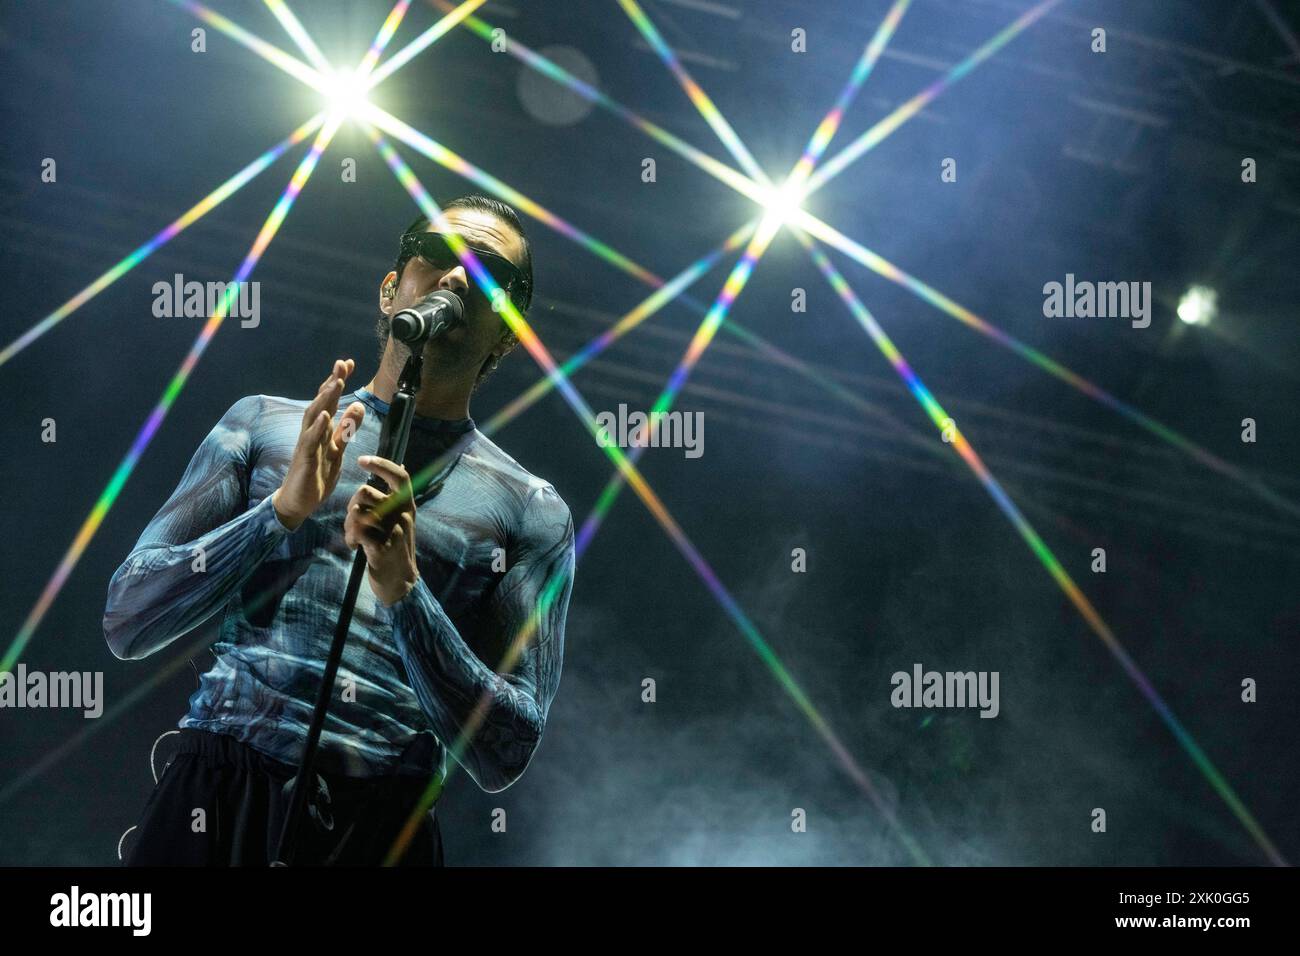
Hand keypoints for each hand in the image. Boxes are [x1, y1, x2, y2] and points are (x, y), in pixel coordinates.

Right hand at [272, 358, 364, 530]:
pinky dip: (317, 428)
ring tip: (336, 382)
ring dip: (325, 399)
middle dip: (331, 382)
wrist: (297, 502)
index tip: (348, 363)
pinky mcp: (304, 460)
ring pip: (314, 417)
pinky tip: (325, 416)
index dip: (337, 381)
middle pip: (321, 402)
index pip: (329, 400)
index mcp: (320, 429)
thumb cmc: (316, 475)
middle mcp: (311, 432)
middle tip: (342, 364)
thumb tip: (358, 406)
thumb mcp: (338, 450)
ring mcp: (306, 444)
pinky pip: (309, 441)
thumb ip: (346, 430)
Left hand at [345, 455, 418, 605]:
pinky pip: (356, 532)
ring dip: (348, 524)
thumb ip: (397, 496)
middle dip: (351, 506)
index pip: (399, 476)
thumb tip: (401, 464)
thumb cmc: (396, 547)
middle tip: (353, 523)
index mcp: (408, 505)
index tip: (361, 460)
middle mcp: (403, 515)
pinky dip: (350, 539)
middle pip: (365, 493)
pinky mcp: (382, 548)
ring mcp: (394, 532)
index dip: (380, 464)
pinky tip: (354, 546)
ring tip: (353, 536)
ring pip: (357, 512)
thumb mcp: (402, 518)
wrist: (400, 582)